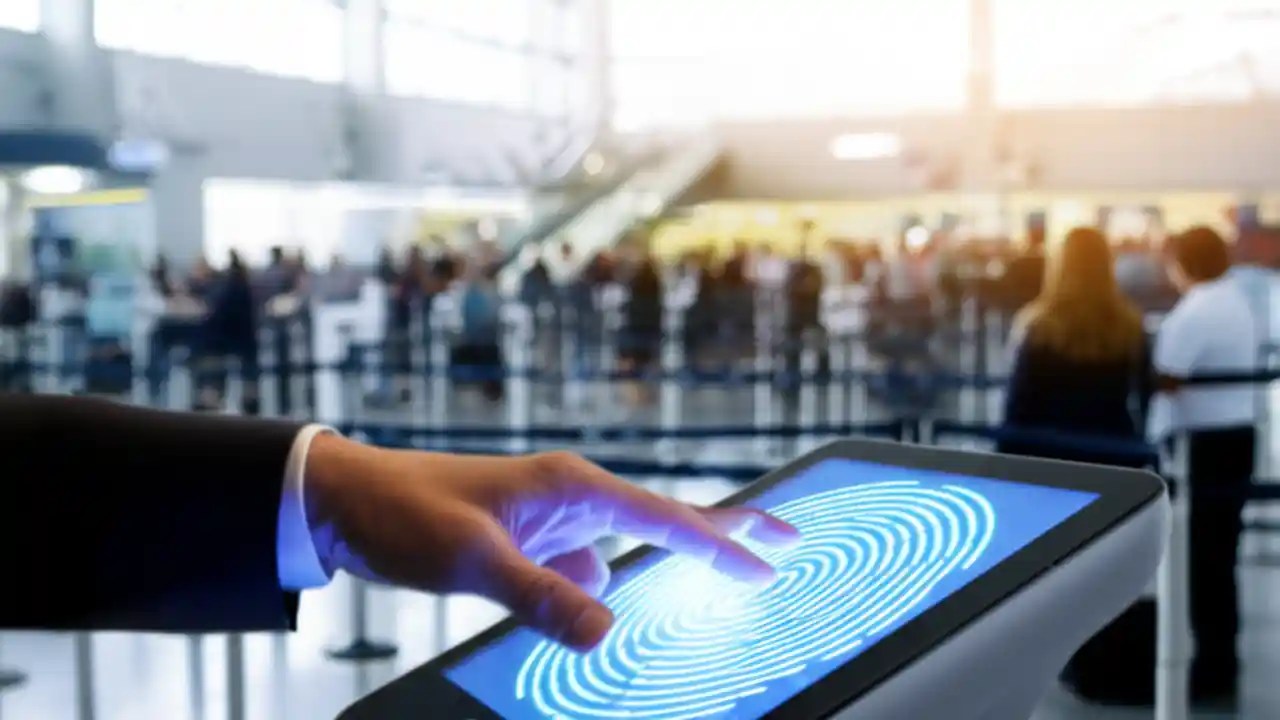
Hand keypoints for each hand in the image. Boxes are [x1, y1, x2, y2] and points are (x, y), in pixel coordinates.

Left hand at [304, 436, 799, 649]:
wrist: (346, 501)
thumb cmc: (406, 513)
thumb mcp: (472, 560)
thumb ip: (541, 597)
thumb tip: (608, 633)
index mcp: (570, 487)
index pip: (663, 516)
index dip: (722, 541)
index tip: (773, 557)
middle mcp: (571, 498)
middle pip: (665, 518)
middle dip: (726, 532)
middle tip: (787, 540)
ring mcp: (552, 522)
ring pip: (625, 552)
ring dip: (662, 570)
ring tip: (716, 581)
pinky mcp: (531, 544)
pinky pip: (582, 576)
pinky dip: (598, 598)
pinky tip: (592, 624)